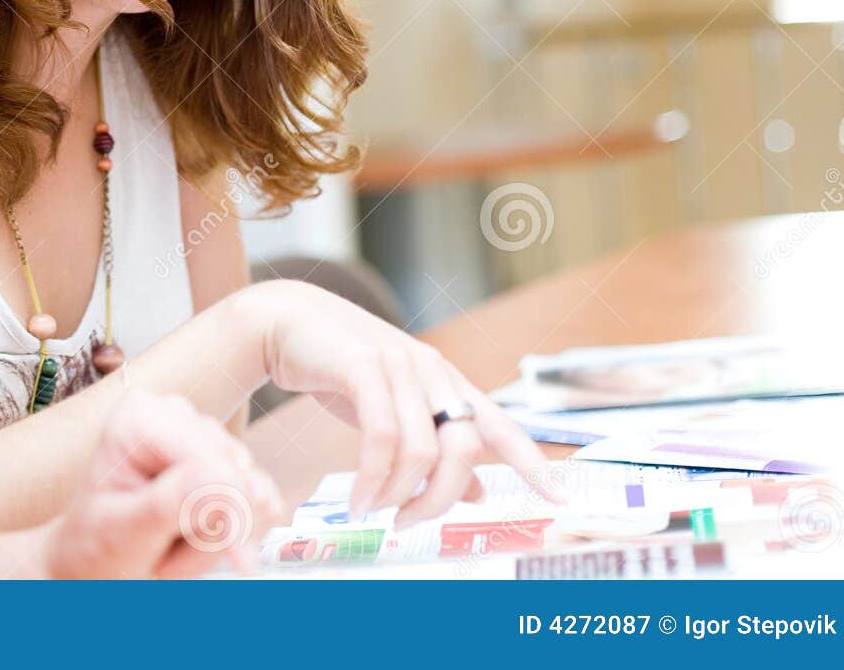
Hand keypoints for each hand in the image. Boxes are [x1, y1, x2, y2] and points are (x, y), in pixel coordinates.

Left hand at [43, 390, 282, 577]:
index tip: (217, 563)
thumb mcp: (120, 533)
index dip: (224, 515)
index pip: (212, 461)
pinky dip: (239, 534)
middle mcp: (175, 414)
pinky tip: (197, 543)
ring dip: (219, 539)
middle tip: (164, 561)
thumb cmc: (95, 549)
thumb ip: (166, 505)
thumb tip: (217, 479)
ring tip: (171, 550)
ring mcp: (202, 436)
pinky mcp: (225, 462)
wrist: (95, 565)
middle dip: (211, 533)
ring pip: (253, 492)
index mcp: (140, 417)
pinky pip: (263, 498)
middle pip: (236, 476)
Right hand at [244, 279, 565, 526]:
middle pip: (464, 449)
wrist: (284, 319)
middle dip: (438, 500)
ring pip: (423, 450)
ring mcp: (399, 364)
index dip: (531, 461)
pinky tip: (356, 500)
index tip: (559, 496)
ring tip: (372, 510)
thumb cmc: (337, 367)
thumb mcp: (391, 408)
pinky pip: (381, 438)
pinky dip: (370, 480)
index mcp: (446, 381)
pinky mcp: (363, 365)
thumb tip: (477, 493)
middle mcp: (433, 370)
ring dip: (398, 494)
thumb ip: (431, 445)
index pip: (500, 424)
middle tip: (406, 524)